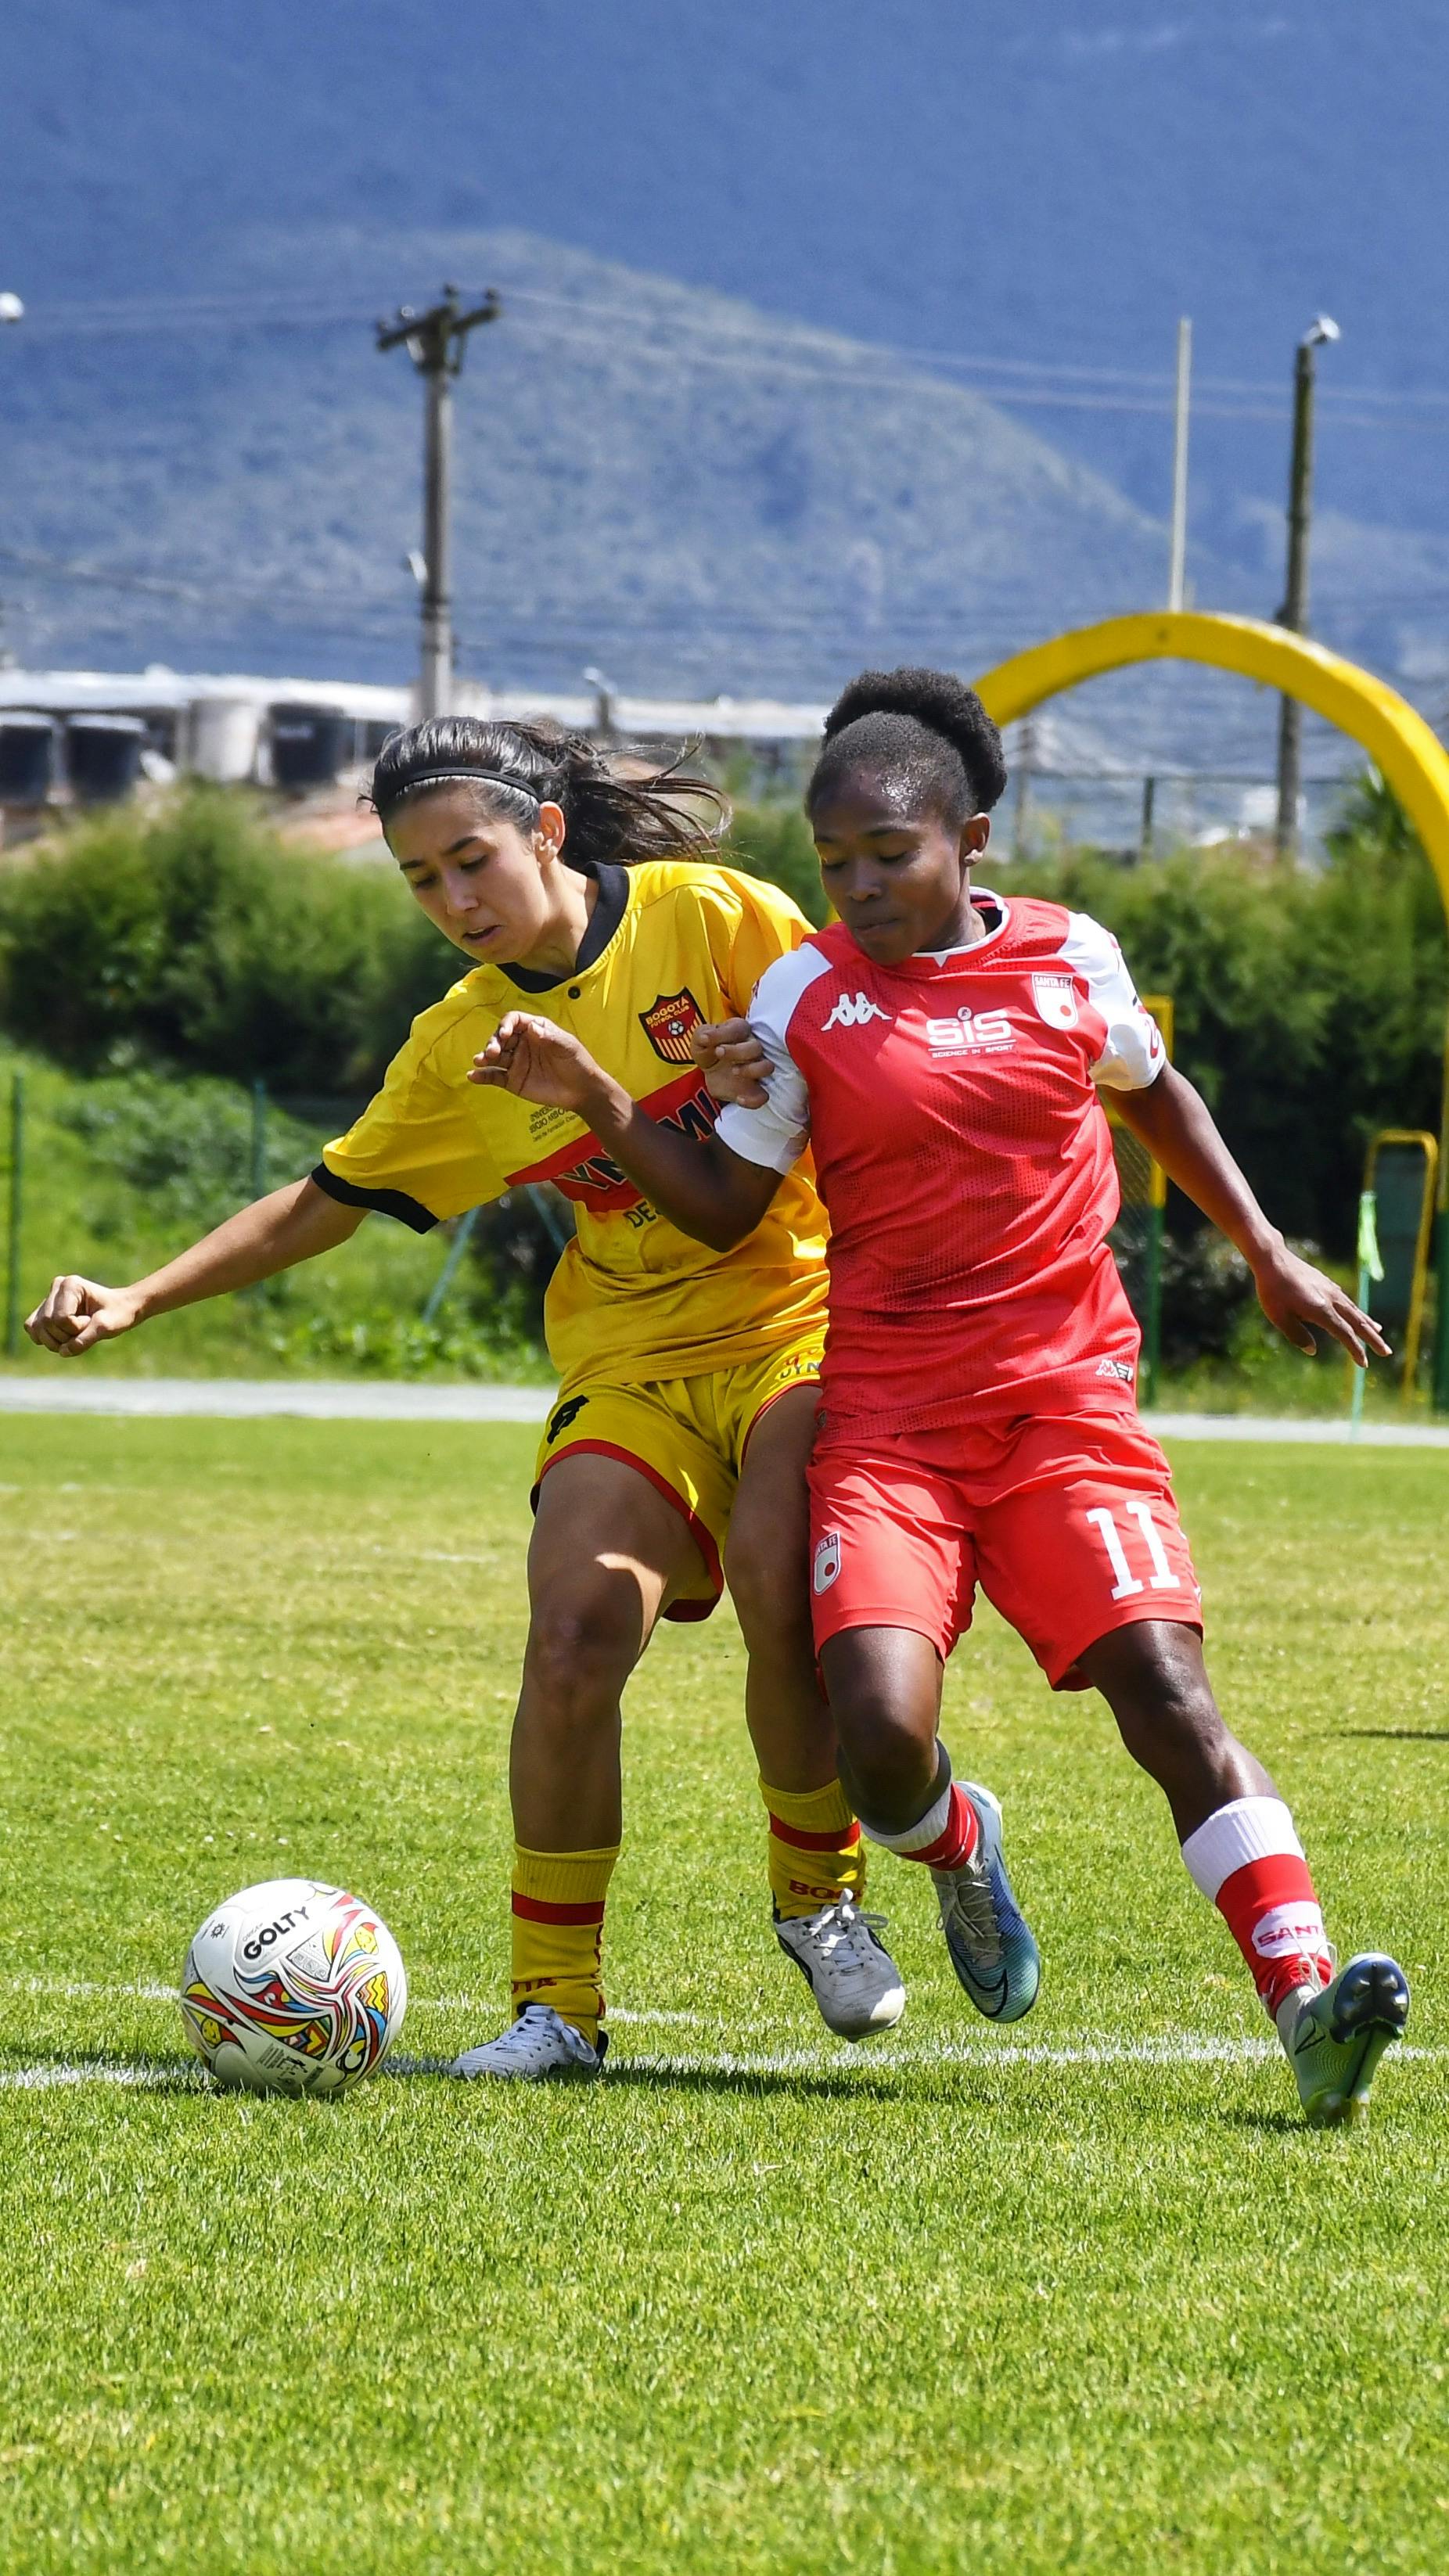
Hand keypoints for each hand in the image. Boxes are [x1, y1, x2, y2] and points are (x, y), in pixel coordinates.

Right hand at [26, 1276, 142, 1355]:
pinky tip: (65, 1336)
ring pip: (37, 1328)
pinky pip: (33, 1329)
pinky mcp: (45, 1310)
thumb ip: (85, 1340)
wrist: (122, 1309)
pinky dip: (46, 1339)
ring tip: (77, 1331)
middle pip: (47, 1323)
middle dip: (66, 1336)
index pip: (61, 1318)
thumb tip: (63, 1352)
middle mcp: (56, 1287)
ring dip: (57, 1340)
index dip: (77, 1329)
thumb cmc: (118, 1314)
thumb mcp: (106, 1328)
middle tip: (86, 1327)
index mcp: (71, 1285)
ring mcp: (49, 1298)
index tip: (92, 1321)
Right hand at [470, 1012, 610, 1115]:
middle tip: (493, 1052)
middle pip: (500, 1038)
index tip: (505, 1034)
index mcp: (534, 1030)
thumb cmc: (577, 1062)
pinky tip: (473, 1076)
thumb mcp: (566, 1046)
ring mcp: (515, 1062)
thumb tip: (531, 1027)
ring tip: (479, 1061)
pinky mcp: (512, 1080)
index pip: (514, 1021)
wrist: (581, 1090)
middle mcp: (521, 1044)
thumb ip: (549, 1037)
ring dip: (484, 1057)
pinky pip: (494, 1076)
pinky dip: (482, 1076)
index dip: (507, 1024)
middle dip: (493, 1042)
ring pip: (494, 1057)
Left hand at [690, 1015, 769, 1107]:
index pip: (740, 1028)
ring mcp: (755, 1069)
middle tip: (719, 1053)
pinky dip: (754, 1099)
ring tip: (733, 1071)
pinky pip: (763, 1095)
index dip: (724, 1034)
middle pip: (756, 1047)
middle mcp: (752, 1048)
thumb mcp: (700, 1038)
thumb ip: (703, 1035)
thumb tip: (705, 1037)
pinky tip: (739, 1098)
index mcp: (740, 1031)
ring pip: (767, 1067)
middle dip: (738, 1051)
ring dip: (752, 1070)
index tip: (708, 1042)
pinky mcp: (753, 1089)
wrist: (709, 1070)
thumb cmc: (708, 1049)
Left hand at [1250, 1240, 1391, 1365]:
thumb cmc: (1272, 1290)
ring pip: (1354, 1309)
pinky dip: (1356, 1309)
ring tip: (1378, 1331)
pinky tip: (1356, 1312)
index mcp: (1321, 1310)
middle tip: (1386, 1351)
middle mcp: (1331, 1299)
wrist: (1272, 1259)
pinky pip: (1346, 1300)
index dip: (1356, 1350)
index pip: (1345, 1334)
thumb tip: (1313, 1351)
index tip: (1364, 1364)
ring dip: (1368, 1323)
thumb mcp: (1279, 1317)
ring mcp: (1330, 1289)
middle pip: (1358, 1322)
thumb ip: (1297, 1335)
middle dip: (1373, 1338)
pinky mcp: (1326, 1283)